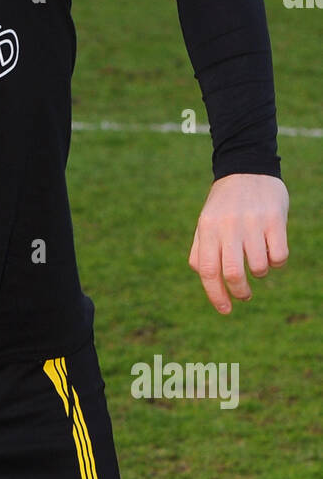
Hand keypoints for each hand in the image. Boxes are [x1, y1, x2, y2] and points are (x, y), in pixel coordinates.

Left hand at [188, 173, 288, 312]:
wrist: (247, 168)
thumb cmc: (225, 203)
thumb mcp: (206, 221)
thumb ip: (200, 249)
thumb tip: (203, 277)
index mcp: (207, 228)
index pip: (207, 270)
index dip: (215, 295)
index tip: (225, 310)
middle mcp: (228, 226)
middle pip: (233, 273)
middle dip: (239, 292)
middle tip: (244, 295)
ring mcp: (253, 222)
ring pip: (259, 267)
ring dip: (260, 273)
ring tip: (257, 262)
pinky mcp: (276, 219)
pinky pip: (279, 256)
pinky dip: (277, 261)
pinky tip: (272, 251)